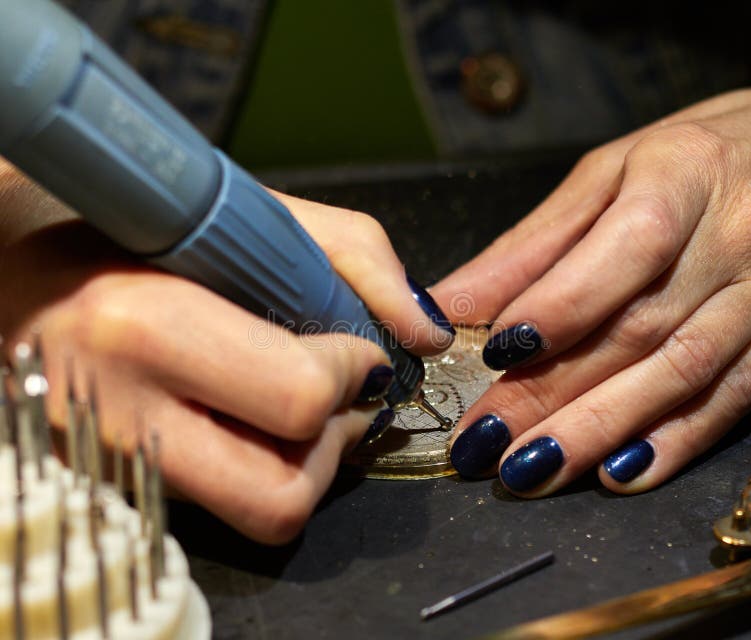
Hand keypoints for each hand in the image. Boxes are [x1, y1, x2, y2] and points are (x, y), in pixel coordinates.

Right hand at [0, 164, 453, 542]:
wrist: (18, 262)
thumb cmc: (139, 226)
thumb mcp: (253, 212)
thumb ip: (357, 261)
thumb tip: (425, 335)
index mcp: (144, 328)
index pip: (298, 397)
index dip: (352, 372)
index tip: (355, 347)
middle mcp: (120, 413)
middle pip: (283, 491)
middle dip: (336, 441)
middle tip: (337, 391)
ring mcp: (112, 462)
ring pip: (257, 514)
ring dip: (306, 464)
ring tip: (296, 403)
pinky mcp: (114, 483)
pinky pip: (221, 504)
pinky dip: (264, 467)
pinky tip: (254, 415)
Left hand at [433, 88, 750, 495]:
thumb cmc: (704, 158)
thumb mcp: (614, 172)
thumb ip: (534, 243)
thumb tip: (451, 302)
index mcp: (685, 176)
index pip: (626, 250)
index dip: (560, 307)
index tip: (496, 353)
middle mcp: (737, 239)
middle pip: (638, 328)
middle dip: (552, 391)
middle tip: (483, 439)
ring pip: (679, 376)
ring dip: (599, 431)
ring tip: (528, 471)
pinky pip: (730, 401)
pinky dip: (672, 443)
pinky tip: (618, 475)